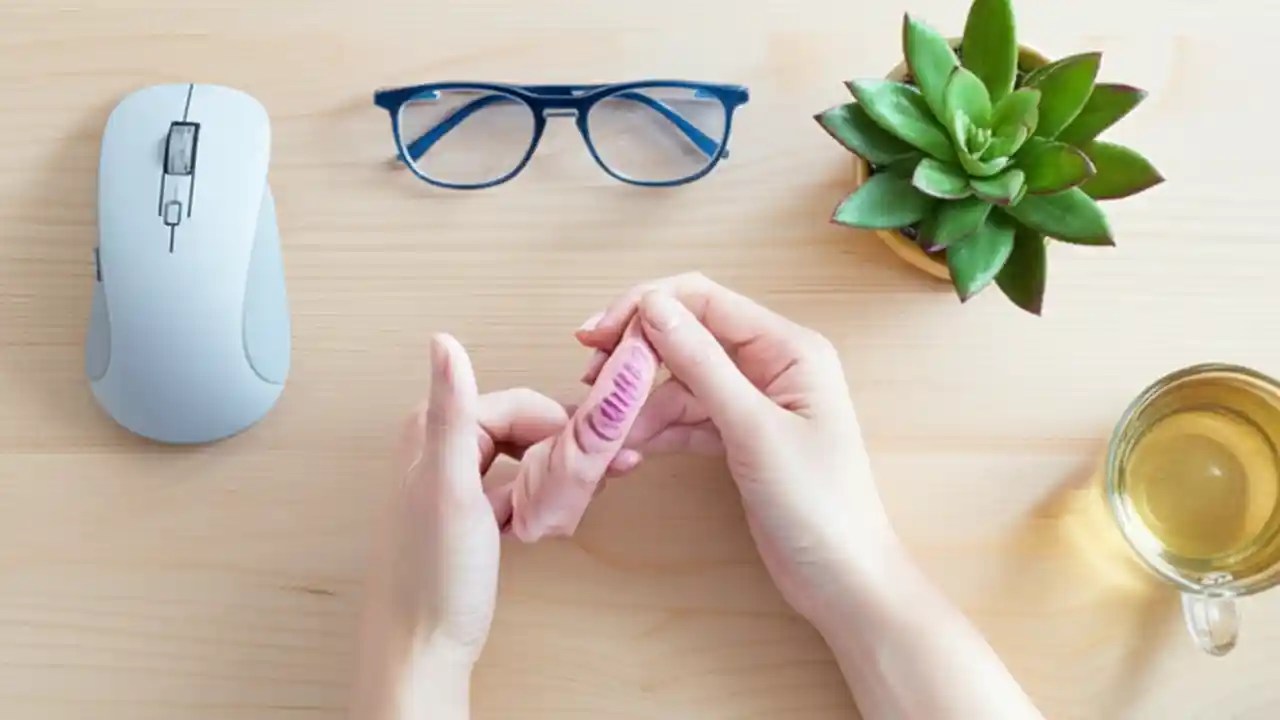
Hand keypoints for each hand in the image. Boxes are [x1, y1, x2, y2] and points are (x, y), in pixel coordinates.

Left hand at [352, 335, 640, 717]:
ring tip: (584, 496)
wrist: (420, 650)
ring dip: (556, 474)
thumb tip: (443, 339)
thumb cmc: (433, 577)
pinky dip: (541, 500)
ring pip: (523, 459)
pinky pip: (517, 491)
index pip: (515, 404)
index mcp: (432, 432)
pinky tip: (556, 518)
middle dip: (563, 449)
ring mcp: (455, 485)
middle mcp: (439, 450)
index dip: (558, 426)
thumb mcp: (450, 488)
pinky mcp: (469, 517)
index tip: (591, 453)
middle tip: (600, 475)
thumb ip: (452, 412)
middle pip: (523, 429)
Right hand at [576, 274, 896, 622]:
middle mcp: (772, 364)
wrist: (843, 582)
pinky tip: (629, 449)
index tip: (594, 337)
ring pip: (681, 381)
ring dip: (641, 402)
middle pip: (688, 336)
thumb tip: (652, 305)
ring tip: (606, 433)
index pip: (704, 300)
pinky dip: (658, 430)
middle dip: (637, 355)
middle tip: (590, 382)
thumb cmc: (817, 505)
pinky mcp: (740, 437)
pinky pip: (687, 417)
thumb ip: (702, 364)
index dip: (644, 308)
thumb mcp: (753, 430)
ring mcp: (755, 402)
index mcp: (789, 347)